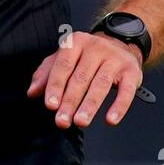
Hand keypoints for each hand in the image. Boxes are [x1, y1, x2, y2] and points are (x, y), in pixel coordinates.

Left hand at [26, 31, 142, 128]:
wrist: (121, 44)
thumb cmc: (87, 57)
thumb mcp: (64, 59)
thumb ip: (46, 74)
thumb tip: (32, 92)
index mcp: (76, 42)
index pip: (63, 66)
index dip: (55, 86)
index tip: (50, 105)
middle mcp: (96, 47)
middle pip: (81, 78)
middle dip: (70, 102)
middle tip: (62, 121)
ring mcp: (115, 58)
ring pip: (101, 84)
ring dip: (90, 105)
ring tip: (81, 122)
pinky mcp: (132, 71)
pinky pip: (126, 91)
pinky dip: (119, 106)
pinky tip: (111, 120)